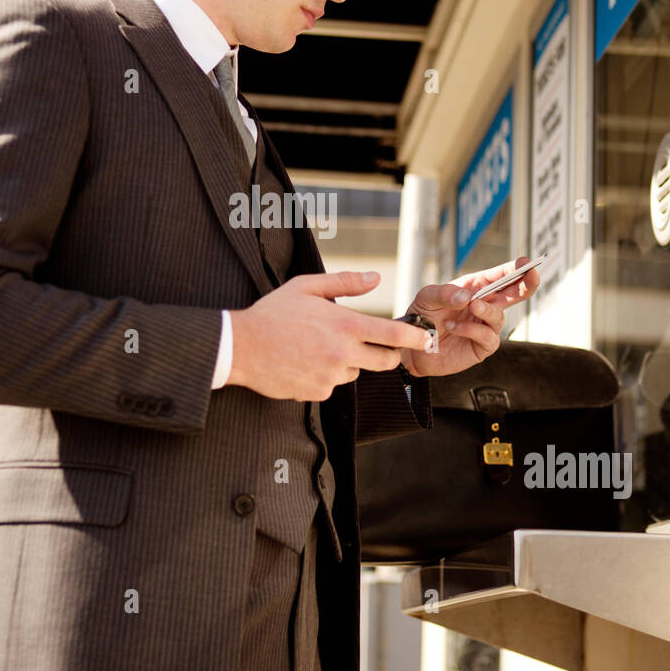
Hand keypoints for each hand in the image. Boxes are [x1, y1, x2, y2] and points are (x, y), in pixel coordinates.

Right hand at [227, 270, 434, 400]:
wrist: (241, 347)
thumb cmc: (273, 313)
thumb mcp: (307, 286)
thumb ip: (345, 282)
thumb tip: (375, 278)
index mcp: (345, 325)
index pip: (394, 334)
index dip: (417, 337)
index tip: (428, 337)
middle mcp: (343, 353)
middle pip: (386, 361)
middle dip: (389, 354)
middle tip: (379, 345)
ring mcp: (331, 376)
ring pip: (357, 373)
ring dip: (350, 363)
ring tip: (321, 348)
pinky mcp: (318, 393)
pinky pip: (333, 385)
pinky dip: (327, 375)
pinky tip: (306, 363)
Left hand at [398, 255, 540, 378]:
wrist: (412, 346)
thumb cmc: (421, 316)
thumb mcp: (427, 297)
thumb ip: (446, 293)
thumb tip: (468, 297)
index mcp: (473, 288)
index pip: (498, 277)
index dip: (514, 269)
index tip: (526, 262)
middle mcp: (483, 306)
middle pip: (512, 295)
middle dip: (525, 285)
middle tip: (532, 275)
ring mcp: (484, 326)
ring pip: (498, 316)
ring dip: (485, 310)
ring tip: (469, 307)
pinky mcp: (481, 346)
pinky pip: (488, 337)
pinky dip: (472, 330)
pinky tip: (453, 327)